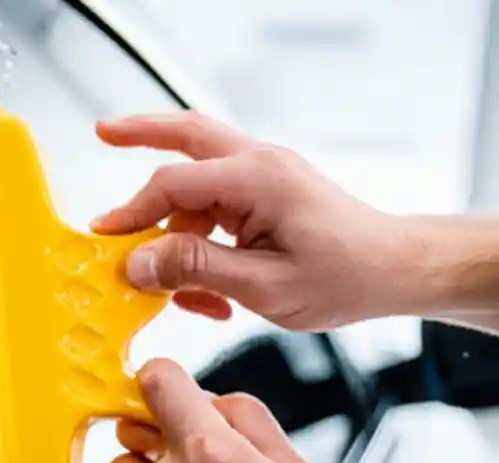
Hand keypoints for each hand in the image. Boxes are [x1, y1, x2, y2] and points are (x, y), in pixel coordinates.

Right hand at [91, 112, 413, 329]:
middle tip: (102, 132)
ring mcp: (262, 176)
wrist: (396, 271)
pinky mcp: (265, 194)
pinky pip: (215, 210)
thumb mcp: (263, 286)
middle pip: (185, 135)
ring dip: (174, 232)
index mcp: (258, 179)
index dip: (132, 212)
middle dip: (139, 133)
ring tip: (175, 291)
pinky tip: (209, 294)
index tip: (104, 239)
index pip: (173, 183)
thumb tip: (138, 262)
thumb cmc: (345, 277)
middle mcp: (258, 164)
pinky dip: (199, 245)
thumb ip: (196, 269)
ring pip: (195, 183)